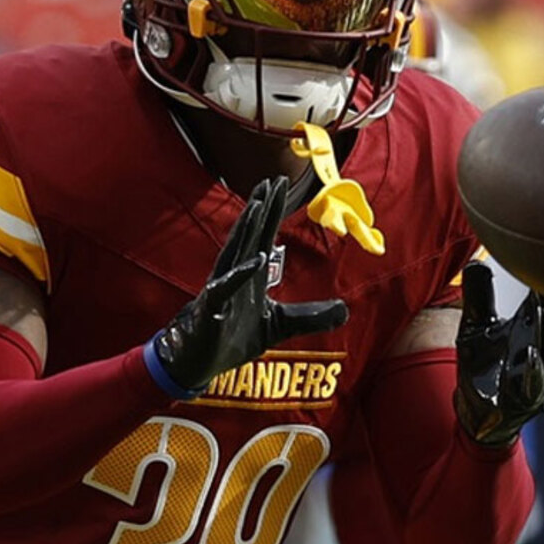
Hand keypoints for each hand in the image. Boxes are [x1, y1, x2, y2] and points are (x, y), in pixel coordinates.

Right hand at [148, 177, 348, 395]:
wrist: (199, 363)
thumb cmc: (233, 339)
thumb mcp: (281, 325)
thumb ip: (311, 316)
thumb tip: (345, 310)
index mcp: (250, 275)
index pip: (264, 235)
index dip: (274, 211)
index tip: (281, 183)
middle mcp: (235, 275)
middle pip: (250, 235)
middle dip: (262, 208)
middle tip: (273, 180)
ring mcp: (221, 289)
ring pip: (235, 251)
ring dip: (247, 228)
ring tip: (259, 204)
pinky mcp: (212, 309)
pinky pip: (225, 287)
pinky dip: (240, 274)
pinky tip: (255, 259)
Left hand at [452, 262, 543, 446]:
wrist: (476, 411)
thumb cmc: (482, 366)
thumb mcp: (476, 327)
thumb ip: (478, 297)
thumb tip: (476, 262)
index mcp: (530, 331)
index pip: (543, 307)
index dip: (542, 288)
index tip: (539, 266)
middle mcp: (540, 351)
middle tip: (541, 285)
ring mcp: (537, 375)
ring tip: (538, 312)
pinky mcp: (528, 398)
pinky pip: (534, 382)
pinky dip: (534, 368)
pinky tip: (530, 353)